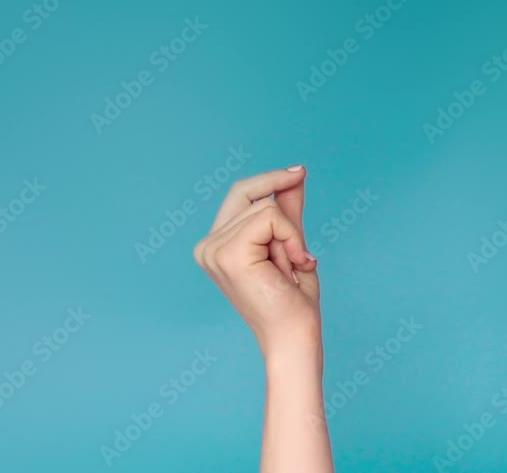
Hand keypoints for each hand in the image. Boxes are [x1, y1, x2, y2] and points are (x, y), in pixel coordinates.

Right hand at [193, 165, 320, 357]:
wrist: (293, 336)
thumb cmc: (292, 300)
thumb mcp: (290, 244)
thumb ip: (287, 211)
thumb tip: (294, 175)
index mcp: (215, 245)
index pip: (241, 194)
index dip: (271, 181)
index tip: (300, 171)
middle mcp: (207, 246)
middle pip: (246, 192)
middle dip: (283, 213)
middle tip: (300, 250)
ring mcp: (213, 249)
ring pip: (265, 206)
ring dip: (291, 236)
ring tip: (289, 269)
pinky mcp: (228, 253)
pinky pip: (270, 217)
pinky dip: (291, 238)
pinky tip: (291, 266)